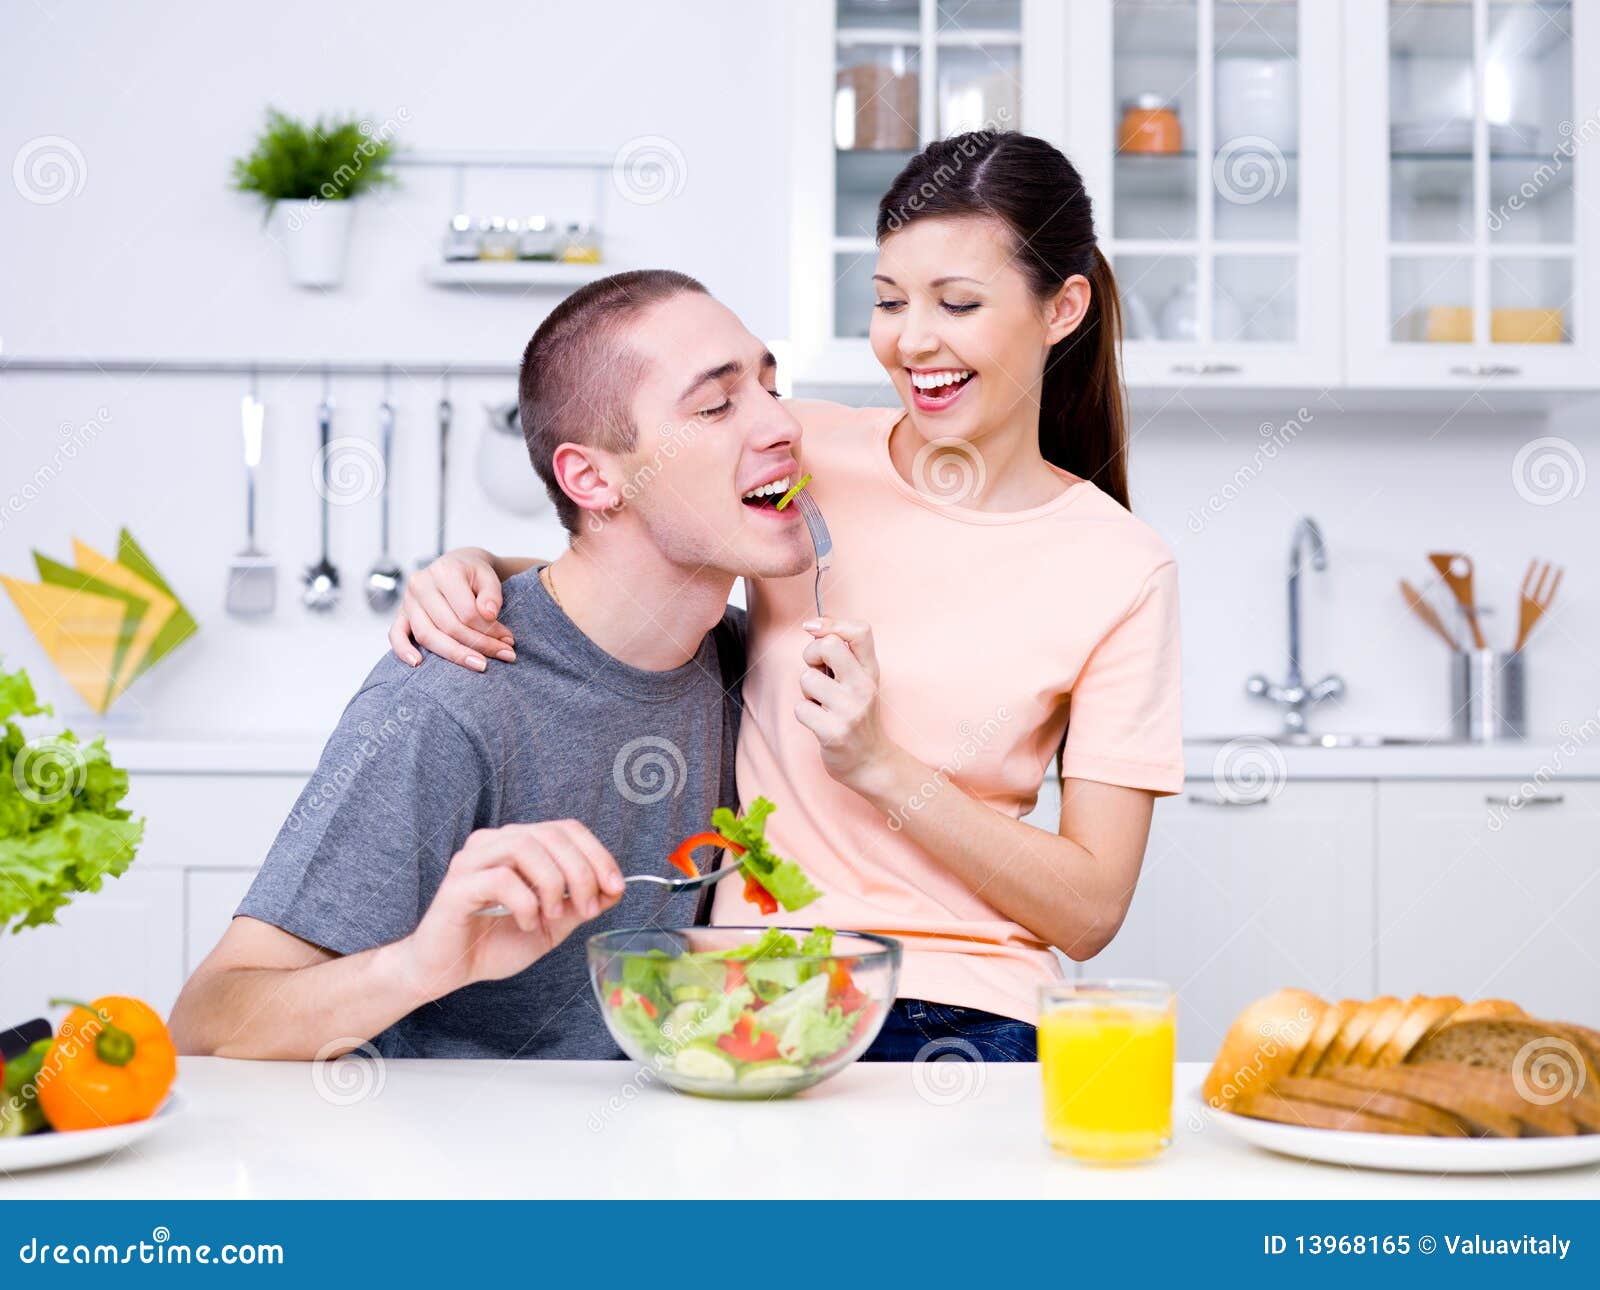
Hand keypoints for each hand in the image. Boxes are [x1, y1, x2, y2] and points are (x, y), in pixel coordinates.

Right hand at [389, 547, 513, 671]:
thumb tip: (489, 614)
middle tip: (504, 655)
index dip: (490, 630)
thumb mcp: (488, 576)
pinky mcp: (401, 614)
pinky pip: (396, 634)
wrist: (456, 565)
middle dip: (479, 645)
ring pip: (427, 635)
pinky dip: (403, 650)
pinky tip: (418, 664)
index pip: (467, 611)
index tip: (508, 641)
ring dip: (455, 654)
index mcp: (444, 571)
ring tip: (480, 665)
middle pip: (449, 626)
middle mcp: (421, 584)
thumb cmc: (473, 574)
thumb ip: (491, 594)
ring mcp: (408, 601)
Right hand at [392, 822, 624, 1001]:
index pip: (566, 829)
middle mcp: (495, 843)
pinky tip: (525, 923)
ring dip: (553, 884)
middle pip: (551, 834)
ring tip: (552, 916)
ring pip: (526, 847)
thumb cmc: (493, 944)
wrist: (446, 973)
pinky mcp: (457, 884)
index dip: (597, 854)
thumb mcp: (551, 926)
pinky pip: (500, 878)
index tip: (616, 887)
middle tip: (587, 909)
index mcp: (518, 845)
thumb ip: (579, 905)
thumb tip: (615, 889)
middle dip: (582, 872)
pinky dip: (524, 902)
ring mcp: (473, 860)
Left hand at [793, 618, 898, 792]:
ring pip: (807, 679)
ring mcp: (850, 710)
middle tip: (818, 672)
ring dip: (807, 692)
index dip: (832, 623)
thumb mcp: (859, 680)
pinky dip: (804, 714)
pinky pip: (800, 709)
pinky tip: (820, 722)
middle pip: (828, 646)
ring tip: (822, 704)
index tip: (814, 630)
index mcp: (871, 670)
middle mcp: (864, 687)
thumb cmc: (857, 715)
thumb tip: (815, 625)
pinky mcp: (834, 732)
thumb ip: (843, 653)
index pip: (860, 630)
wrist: (870, 761)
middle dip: (811, 655)